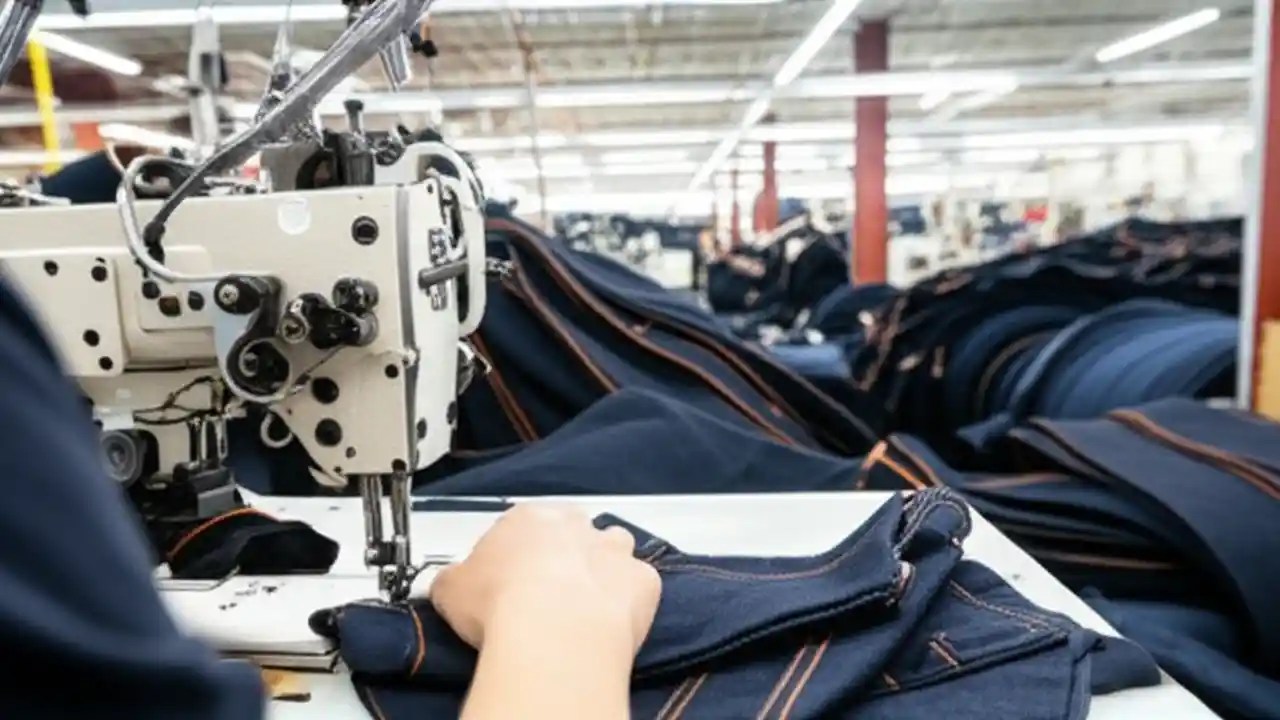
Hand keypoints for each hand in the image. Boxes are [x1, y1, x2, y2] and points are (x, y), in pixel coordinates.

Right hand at [429, 504, 661, 655]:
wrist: (552, 631)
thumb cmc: (500, 603)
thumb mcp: (451, 589)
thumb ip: (451, 580)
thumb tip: (447, 584)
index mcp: (528, 518)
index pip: (524, 526)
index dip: (518, 554)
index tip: (511, 580)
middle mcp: (575, 525)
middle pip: (573, 531)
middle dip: (564, 554)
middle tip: (548, 592)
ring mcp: (614, 550)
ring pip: (615, 547)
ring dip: (603, 568)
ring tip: (584, 604)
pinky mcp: (643, 582)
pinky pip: (639, 585)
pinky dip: (629, 600)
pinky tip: (611, 620)